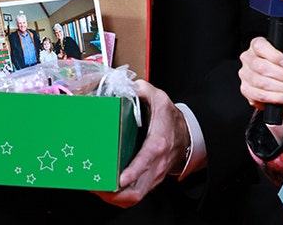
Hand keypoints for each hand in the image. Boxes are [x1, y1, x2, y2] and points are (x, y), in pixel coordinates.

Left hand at [95, 79, 189, 207]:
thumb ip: (143, 90)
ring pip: (136, 196)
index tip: (118, 178)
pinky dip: (120, 197)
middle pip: (138, 189)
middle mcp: (156, 164)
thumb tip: (129, 86)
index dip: (132, 172)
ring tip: (94, 189)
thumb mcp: (160, 98)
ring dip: (115, 197)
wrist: (188, 135)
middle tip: (94, 187)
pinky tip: (104, 190)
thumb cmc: (170, 118)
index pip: (145, 162)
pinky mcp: (150, 179)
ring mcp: (153, 175)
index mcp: (158, 144)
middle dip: (115, 193)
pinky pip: (136, 194)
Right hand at [239, 36, 282, 118]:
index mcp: (256, 46)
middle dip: (282, 76)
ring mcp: (245, 74)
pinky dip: (275, 98)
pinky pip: (259, 95)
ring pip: (260, 83)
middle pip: (261, 67)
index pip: (259, 47)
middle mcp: (248, 59)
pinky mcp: (246, 89)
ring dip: (281, 88)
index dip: (274, 56)